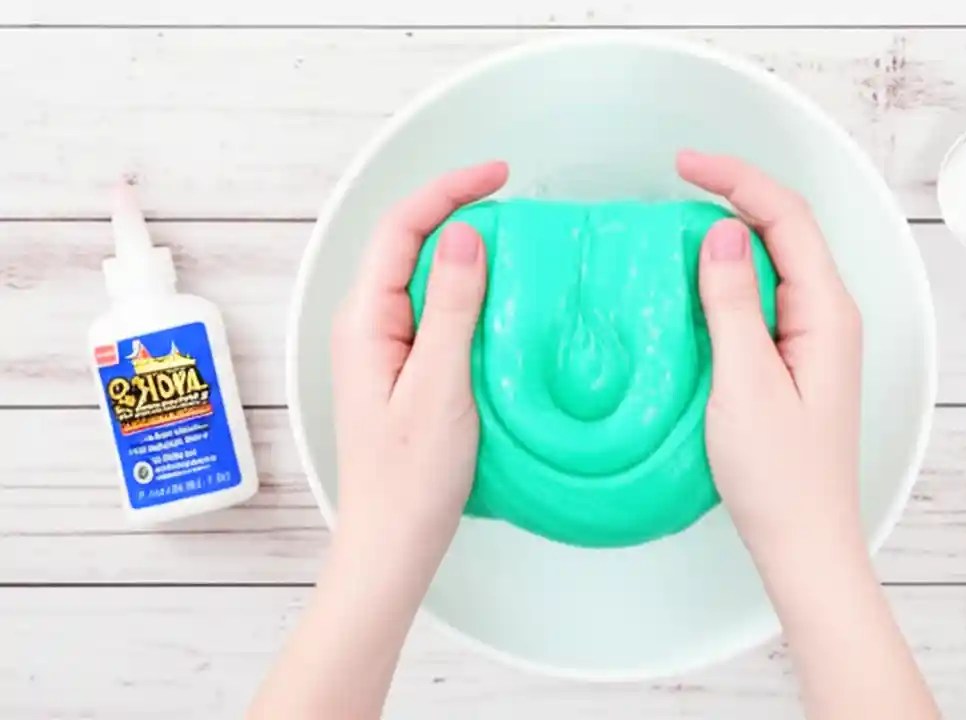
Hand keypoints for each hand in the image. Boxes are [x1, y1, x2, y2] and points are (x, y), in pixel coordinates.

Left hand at [330, 160, 506, 564]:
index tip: (501, 175)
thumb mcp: (440, 386)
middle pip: (409, 245)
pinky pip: (435, 312)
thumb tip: (465, 235)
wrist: (394, 542)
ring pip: (424, 278)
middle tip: (518, 207)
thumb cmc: (412, 475)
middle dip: (458, 213)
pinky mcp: (405, 369)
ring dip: (466, 253)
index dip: (447, 191)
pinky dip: (469, 294)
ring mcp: (385, 347)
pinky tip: (504, 302)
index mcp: (365, 321)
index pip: (401, 230)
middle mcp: (368, 325)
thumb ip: (453, 308)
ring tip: (519, 245)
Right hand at [677, 150, 862, 564]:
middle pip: (787, 230)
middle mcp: (830, 316)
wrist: (803, 540)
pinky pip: (767, 298)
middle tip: (677, 181)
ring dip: (734, 233)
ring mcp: (816, 338)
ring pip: (777, 262)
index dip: (738, 179)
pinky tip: (697, 281)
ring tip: (678, 220)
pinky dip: (733, 276)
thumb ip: (734, 305)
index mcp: (827, 312)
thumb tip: (726, 233)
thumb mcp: (745, 383)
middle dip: (737, 194)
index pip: (787, 218)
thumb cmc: (778, 474)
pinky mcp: (797, 360)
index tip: (684, 164)